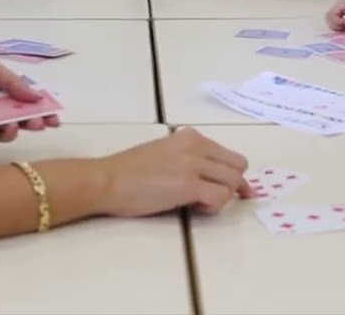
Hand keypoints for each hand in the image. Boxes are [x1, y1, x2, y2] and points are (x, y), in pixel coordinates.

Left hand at [0, 57, 59, 143]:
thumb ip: (14, 83)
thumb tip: (37, 97)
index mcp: (7, 90)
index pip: (31, 101)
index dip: (44, 109)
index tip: (55, 117)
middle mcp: (0, 107)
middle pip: (25, 119)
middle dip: (36, 122)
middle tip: (41, 124)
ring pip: (9, 132)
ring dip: (15, 130)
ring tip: (13, 126)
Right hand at [96, 127, 252, 216]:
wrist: (107, 180)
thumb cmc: (129, 171)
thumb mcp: (165, 153)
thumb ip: (189, 159)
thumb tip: (212, 178)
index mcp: (190, 136)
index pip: (229, 155)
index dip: (233, 176)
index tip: (235, 191)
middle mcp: (196, 145)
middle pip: (238, 167)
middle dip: (231, 186)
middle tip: (213, 199)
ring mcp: (193, 164)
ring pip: (233, 182)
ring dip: (222, 197)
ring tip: (198, 203)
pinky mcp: (188, 185)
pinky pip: (220, 197)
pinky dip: (212, 207)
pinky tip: (194, 207)